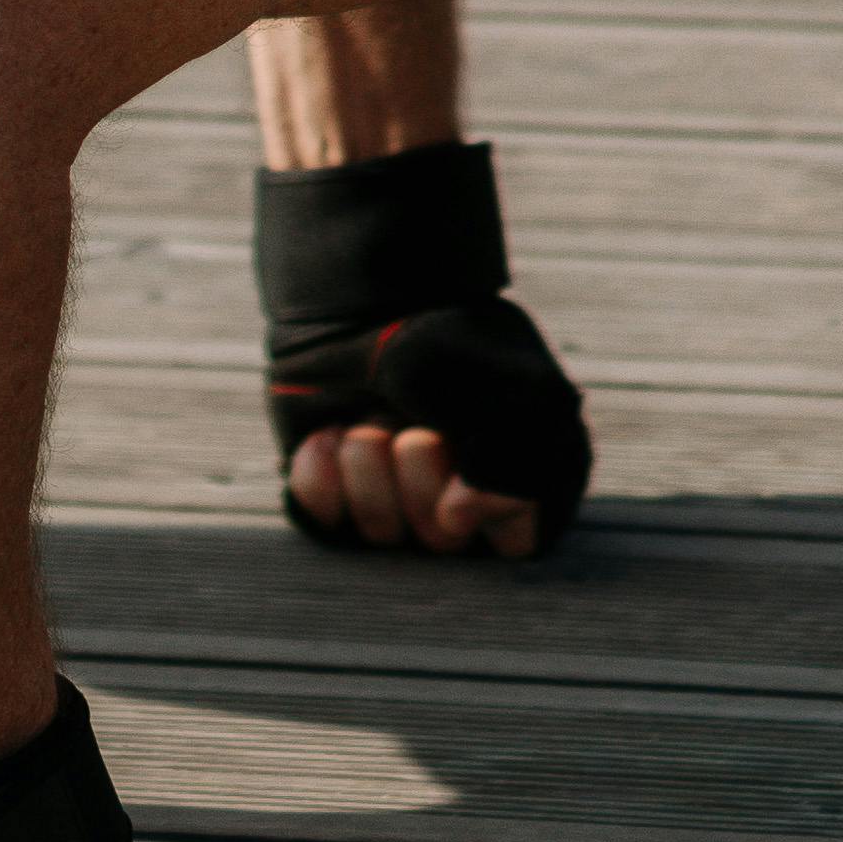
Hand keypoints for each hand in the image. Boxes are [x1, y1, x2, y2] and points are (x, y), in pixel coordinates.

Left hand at [263, 289, 589, 557]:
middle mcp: (459, 502)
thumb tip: (457, 522)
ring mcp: (396, 503)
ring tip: (371, 417)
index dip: (490, 499)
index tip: (471, 444)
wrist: (365, 301)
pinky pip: (323, 520)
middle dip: (422, 472)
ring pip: (382, 533)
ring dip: (371, 465)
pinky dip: (322, 475)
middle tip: (414, 425)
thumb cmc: (450, 346)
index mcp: (519, 478)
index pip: (516, 540)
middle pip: (444, 540)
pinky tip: (331, 433)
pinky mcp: (335, 499)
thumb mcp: (513, 392)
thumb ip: (519, 470)